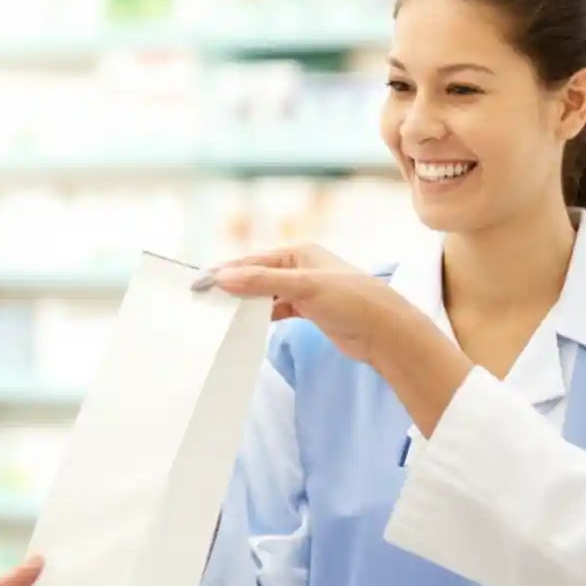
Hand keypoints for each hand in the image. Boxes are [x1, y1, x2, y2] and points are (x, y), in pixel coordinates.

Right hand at [192, 244, 400, 364]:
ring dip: (246, 304)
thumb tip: (222, 277)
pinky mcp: (310, 312)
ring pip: (266, 295)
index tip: (200, 283)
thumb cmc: (350, 301)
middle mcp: (300, 268)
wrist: (386, 333)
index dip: (226, 271)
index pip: (254, 261)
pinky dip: (262, 316)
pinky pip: (277, 310)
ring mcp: (305, 291)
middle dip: (233, 287)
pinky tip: (247, 325)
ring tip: (220, 316)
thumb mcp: (303, 287)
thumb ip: (262, 282)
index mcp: (300, 252)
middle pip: (257, 277)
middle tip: (203, 301)